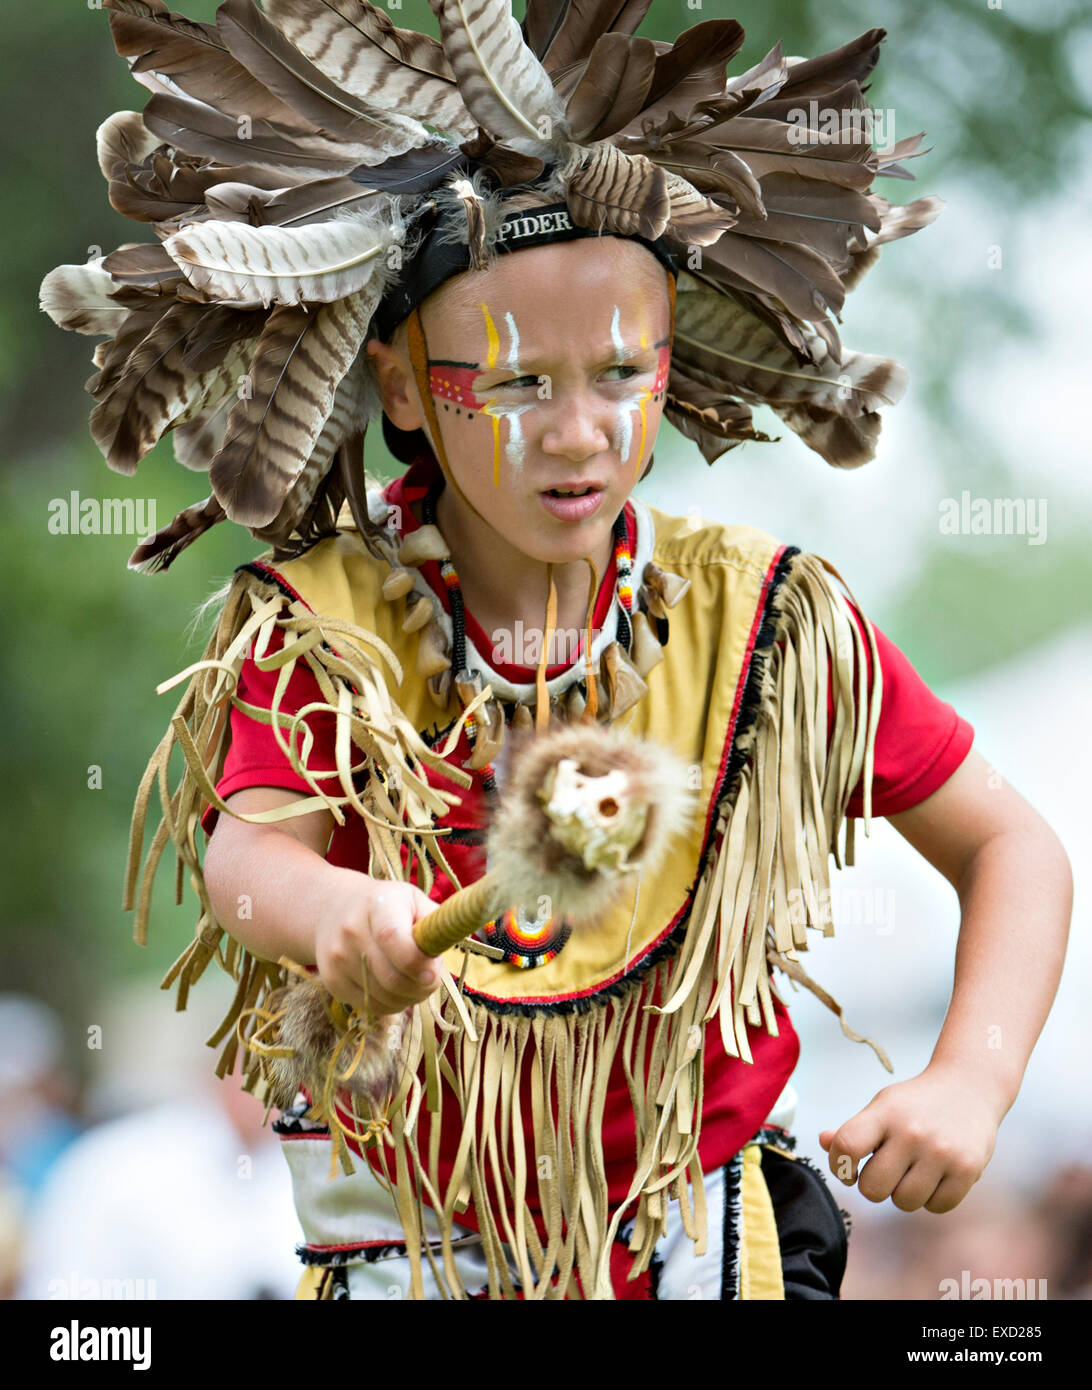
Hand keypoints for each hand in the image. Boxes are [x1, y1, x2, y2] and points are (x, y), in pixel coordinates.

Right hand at [313, 868, 442, 1016]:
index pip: (392, 937)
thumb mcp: (413, 901)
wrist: (335, 910)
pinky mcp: (332, 981)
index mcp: (377, 905)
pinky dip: (391, 1004)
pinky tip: (397, 989)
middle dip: (420, 987)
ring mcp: (338, 958)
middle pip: (391, 977)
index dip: (416, 962)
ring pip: (383, 997)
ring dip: (409, 997)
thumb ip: (434, 922)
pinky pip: (370, 1006)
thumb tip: (442, 949)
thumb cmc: (387, 906)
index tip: (433, 973)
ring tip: (416, 982)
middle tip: (431, 979)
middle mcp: (351, 930)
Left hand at [818, 1062, 1001, 1213]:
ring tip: (912, 1172)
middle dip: (873, 1185)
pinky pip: (935, 1207)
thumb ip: (852, 1129)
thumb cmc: (916, 1102)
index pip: (847, 1146)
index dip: (839, 1165)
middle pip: (873, 1189)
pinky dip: (931, 1199)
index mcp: (885, 1113)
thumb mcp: (882, 1105)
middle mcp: (913, 1132)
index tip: (848, 1168)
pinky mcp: (968, 1170)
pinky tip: (935, 1177)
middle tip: (885, 1171)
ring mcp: (942, 1152)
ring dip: (903, 1194)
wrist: (969, 1087)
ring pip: (904, 1202)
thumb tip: (824, 1142)